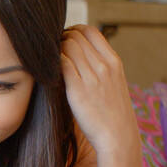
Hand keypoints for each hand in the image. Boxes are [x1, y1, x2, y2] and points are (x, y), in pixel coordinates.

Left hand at [60, 24, 138, 157]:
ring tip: (49, 61)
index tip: (65, 40)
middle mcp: (104, 65)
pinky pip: (61, 64)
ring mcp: (92, 77)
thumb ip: (101, 67)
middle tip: (52, 51)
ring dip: (54, 50)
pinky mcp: (78, 90)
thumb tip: (80, 56)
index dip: (73, 31)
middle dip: (60, 39)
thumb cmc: (112, 113)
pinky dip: (52, 62)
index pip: (90, 31)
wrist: (118, 136)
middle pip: (75, 36)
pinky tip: (48, 71)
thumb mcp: (114, 83)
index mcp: (113, 61)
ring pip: (67, 47)